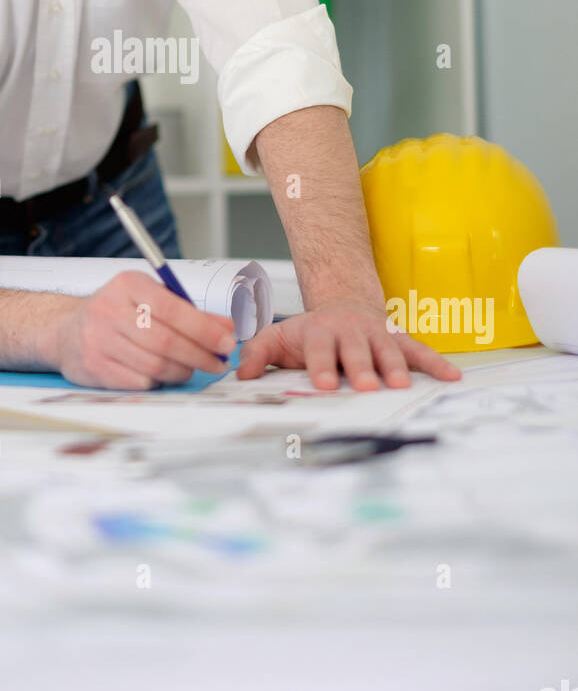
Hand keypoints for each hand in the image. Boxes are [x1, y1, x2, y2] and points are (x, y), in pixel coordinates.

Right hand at [54, 271, 236, 389]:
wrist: (65, 330)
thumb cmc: (118, 312)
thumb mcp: (149, 298)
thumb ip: (188, 311)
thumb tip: (226, 327)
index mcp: (128, 285)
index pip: (173, 308)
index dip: (204, 328)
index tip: (226, 341)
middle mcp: (109, 310)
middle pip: (165, 341)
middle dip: (199, 355)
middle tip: (217, 363)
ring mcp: (98, 340)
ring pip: (154, 365)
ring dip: (181, 371)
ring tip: (190, 368)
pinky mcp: (93, 367)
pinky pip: (138, 383)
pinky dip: (158, 382)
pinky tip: (162, 375)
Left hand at [237, 298, 462, 391]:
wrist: (343, 304)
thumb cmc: (311, 331)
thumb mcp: (278, 337)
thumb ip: (258, 354)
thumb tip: (239, 374)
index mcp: (321, 332)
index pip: (319, 349)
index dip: (321, 365)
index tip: (323, 383)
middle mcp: (351, 333)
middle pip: (357, 351)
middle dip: (362, 368)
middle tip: (366, 385)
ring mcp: (378, 336)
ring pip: (389, 351)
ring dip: (396, 368)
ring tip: (402, 386)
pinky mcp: (399, 341)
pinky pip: (420, 351)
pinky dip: (436, 363)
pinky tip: (451, 377)